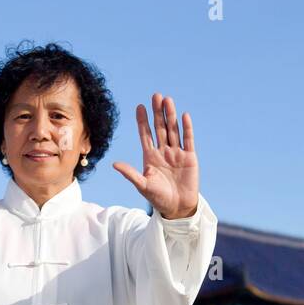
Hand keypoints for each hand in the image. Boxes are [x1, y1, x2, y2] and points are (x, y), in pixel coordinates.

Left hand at [113, 93, 198, 218]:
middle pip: (159, 128)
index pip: (145, 134)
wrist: (177, 208)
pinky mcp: (190, 157)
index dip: (142, 121)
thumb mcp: (142, 185)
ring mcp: (176, 153)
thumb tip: (114, 164)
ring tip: (167, 100)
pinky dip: (186, 128)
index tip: (139, 107)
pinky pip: (188, 140)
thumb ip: (130, 173)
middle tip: (155, 96)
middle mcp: (163, 152)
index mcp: (150, 157)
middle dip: (157, 112)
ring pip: (173, 130)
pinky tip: (184, 116)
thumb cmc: (158, 199)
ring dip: (170, 116)